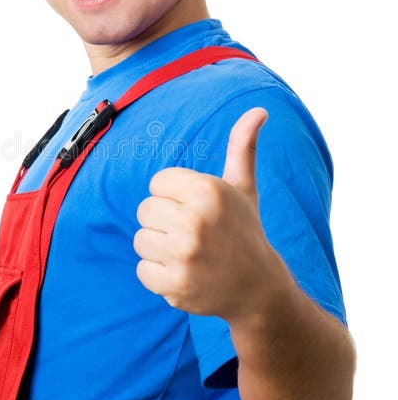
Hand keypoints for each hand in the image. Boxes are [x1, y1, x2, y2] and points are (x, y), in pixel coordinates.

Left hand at [134, 108, 281, 318]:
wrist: (259, 290)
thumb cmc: (244, 231)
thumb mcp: (244, 187)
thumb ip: (242, 147)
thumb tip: (259, 110)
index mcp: (208, 191)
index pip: (157, 183)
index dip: (174, 196)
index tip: (196, 210)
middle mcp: (196, 221)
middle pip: (145, 210)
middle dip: (164, 222)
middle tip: (193, 235)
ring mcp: (185, 255)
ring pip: (140, 239)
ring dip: (159, 249)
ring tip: (188, 254)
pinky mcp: (175, 285)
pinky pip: (142, 270)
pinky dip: (158, 275)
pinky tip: (184, 274)